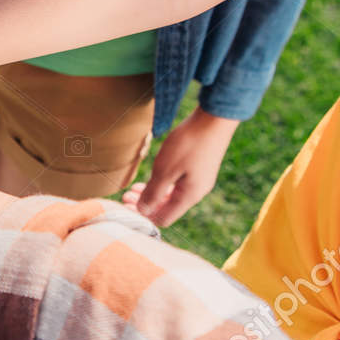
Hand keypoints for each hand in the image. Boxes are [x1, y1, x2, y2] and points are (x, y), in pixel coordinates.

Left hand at [121, 108, 238, 226]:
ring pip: (171, 196)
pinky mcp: (199, 169)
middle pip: (166, 208)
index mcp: (188, 197)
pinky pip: (178, 184)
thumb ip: (153, 193)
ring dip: (152, 193)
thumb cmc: (188, 144)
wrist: (214, 120)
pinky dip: (163, 184)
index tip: (126, 205)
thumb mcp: (165, 170)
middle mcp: (195, 193)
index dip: (143, 216)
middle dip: (145, 204)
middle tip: (125, 196)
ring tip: (134, 187)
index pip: (163, 219)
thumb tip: (143, 211)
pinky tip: (152, 176)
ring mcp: (199, 181)